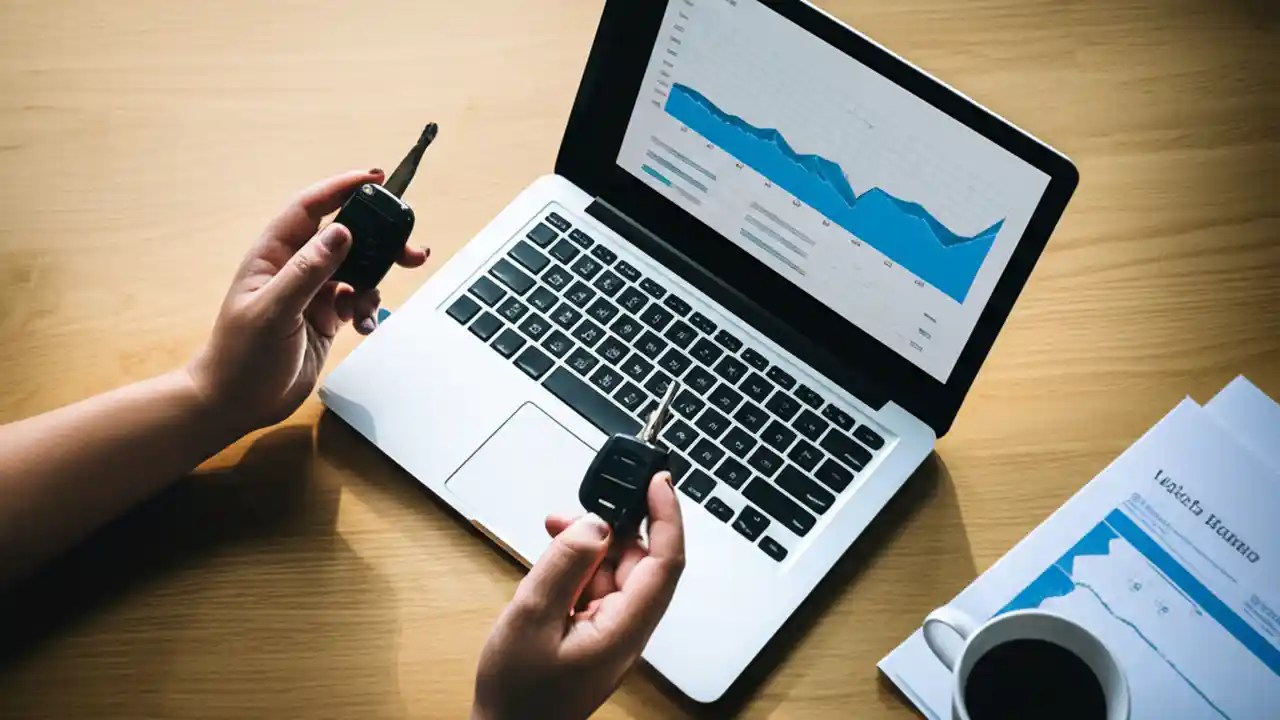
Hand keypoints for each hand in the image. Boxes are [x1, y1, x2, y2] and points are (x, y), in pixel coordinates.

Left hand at [186, 170, 428, 432]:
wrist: (236, 403)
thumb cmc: (240, 357)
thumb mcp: (273, 311)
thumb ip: (308, 271)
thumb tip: (342, 232)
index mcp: (273, 255)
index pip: (310, 208)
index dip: (341, 188)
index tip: (376, 179)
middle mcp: (294, 268)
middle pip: (344, 237)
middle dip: (378, 240)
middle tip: (410, 250)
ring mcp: (311, 293)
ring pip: (356, 269)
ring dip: (376, 279)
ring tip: (379, 299)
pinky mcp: (324, 318)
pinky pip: (356, 300)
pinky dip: (367, 308)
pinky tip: (364, 325)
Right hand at [472, 472, 685, 719]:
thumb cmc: (518, 695)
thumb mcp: (532, 618)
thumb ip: (565, 565)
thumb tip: (595, 524)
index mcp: (625, 628)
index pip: (666, 562)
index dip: (667, 516)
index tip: (658, 480)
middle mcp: (627, 627)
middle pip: (639, 560)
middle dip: (612, 525)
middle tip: (580, 505)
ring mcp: (611, 630)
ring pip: (614, 570)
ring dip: (589, 544)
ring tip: (554, 529)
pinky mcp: (594, 631)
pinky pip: (595, 586)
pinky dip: (577, 566)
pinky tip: (553, 557)